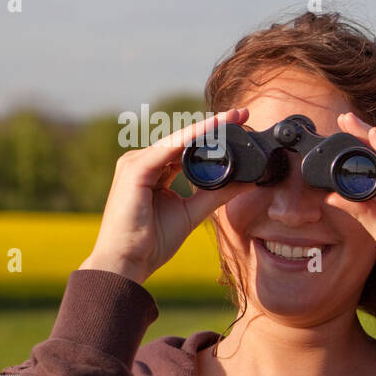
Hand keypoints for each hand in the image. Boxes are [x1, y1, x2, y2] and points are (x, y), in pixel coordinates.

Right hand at [80, 108, 256, 283]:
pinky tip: (211, 130)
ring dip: (207, 128)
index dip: (213, 135)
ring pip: (179, 140)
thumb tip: (248, 182)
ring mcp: (136, 162)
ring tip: (233, 118)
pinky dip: (191, 139)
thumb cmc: (152, 242)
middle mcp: (144, 161)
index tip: (240, 122)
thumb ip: (217, 195)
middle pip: (184, 140)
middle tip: (242, 113)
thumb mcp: (193, 212)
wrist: (127, 262)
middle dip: (214, 126)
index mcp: (154, 170)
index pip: (187, 148)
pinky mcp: (135, 169)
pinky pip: (169, 149)